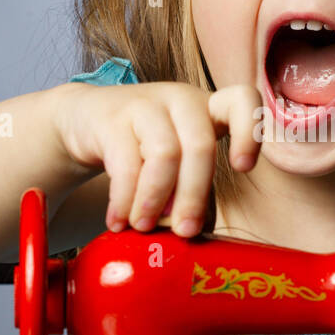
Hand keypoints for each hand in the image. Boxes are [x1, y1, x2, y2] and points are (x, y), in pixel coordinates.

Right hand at [52, 81, 261, 235]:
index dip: (249, 132)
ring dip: (156, 199)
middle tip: (184, 231)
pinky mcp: (113, 118)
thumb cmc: (143, 146)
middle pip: (200, 145)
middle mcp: (181, 100)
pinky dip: (124, 199)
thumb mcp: (176, 157)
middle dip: (194, 195)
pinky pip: (125, 163)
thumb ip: (190, 187)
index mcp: (208, 109)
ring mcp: (146, 104)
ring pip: (164, 154)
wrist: (85, 119)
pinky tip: (118, 221)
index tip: (242, 169)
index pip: (242, 99)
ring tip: (144, 227)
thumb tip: (193, 234)